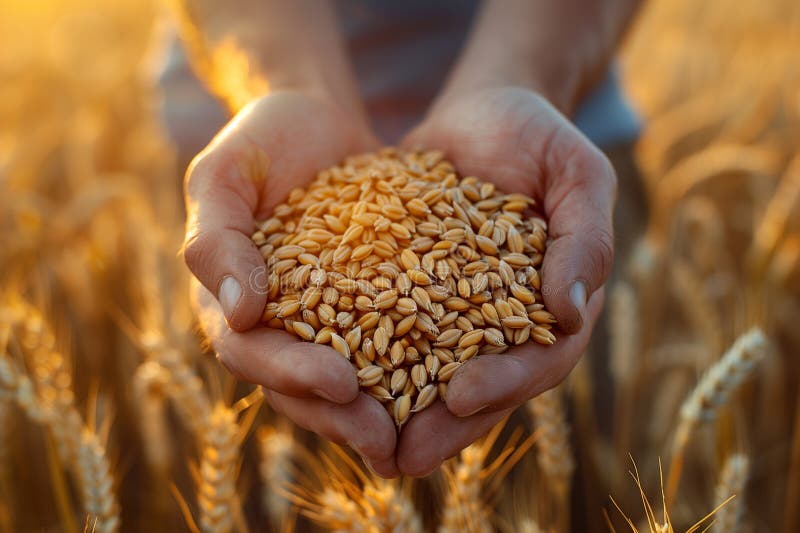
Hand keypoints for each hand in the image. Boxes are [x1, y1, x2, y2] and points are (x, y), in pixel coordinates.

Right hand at [184, 92, 398, 476]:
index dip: (292, 373)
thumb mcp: (224, 175)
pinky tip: (453, 386)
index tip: (342, 384)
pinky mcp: (370, 304)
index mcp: (230, 303)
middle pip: (301, 384)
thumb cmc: (261, 141)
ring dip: (380, 412)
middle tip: (387, 440)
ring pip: (346, 380)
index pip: (251, 353)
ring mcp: (325, 319)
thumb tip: (241, 315)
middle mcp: (275, 324)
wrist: (317, 118)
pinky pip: (390, 343)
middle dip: (341, 415)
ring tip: (422, 437)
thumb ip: (216, 240)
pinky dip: (415, 368)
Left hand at [395, 87, 615, 475]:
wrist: (484, 112)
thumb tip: (569, 310)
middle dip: (442, 424)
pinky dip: (360, 357)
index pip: (538, 361)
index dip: (503, 382)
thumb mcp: (579, 174)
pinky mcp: (408, 291)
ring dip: (396, 410)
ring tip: (358, 440)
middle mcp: (502, 324)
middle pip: (479, 386)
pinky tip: (324, 377)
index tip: (460, 396)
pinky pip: (385, 329)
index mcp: (552, 309)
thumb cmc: (541, 139)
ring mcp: (453, 312)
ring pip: (428, 373)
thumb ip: (585, 237)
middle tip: (401, 455)